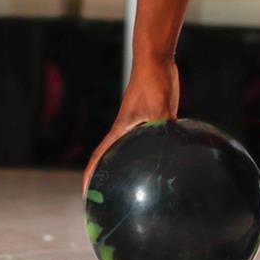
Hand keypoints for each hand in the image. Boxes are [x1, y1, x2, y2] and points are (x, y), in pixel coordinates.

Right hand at [81, 61, 180, 192]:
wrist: (156, 61)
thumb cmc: (153, 82)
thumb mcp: (159, 107)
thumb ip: (163, 126)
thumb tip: (172, 147)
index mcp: (121, 129)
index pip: (100, 157)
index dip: (91, 177)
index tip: (87, 196)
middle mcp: (126, 130)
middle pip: (112, 157)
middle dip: (107, 177)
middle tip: (109, 199)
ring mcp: (139, 124)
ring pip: (131, 151)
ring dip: (130, 166)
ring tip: (137, 186)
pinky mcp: (152, 119)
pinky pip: (149, 141)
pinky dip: (152, 152)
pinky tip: (165, 160)